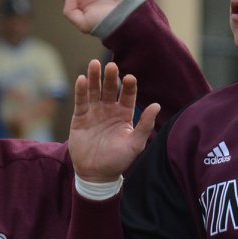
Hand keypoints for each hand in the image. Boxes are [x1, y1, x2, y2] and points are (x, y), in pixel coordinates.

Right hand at [68, 60, 158, 182]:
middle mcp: (109, 110)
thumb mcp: (135, 144)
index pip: (128, 95)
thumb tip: (157, 105)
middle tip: (111, 66)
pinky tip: (82, 78)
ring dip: (94, 78)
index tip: (130, 78)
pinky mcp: (80, 117)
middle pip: (110, 89)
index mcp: (124, 114)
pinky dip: (81, 90)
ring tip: (94, 64)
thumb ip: (145, 125)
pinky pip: (81, 101)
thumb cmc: (119, 160)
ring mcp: (94, 112)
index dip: (129, 86)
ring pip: (94, 91)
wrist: (96, 174)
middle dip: (111, 78)